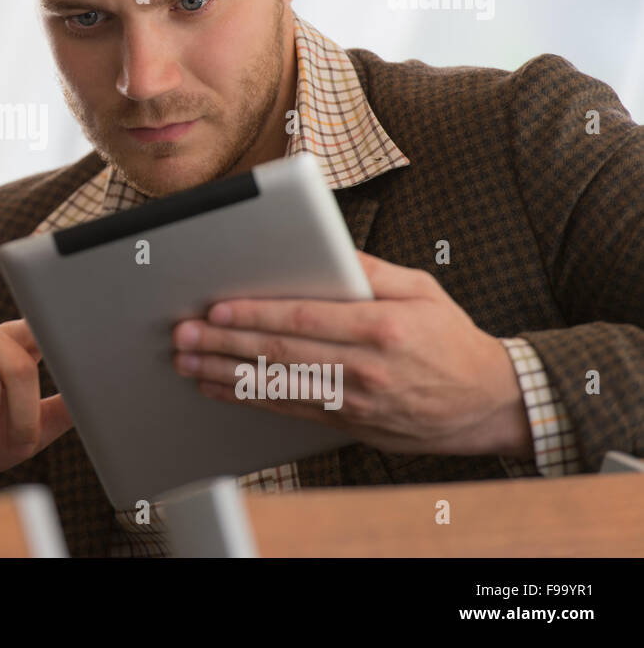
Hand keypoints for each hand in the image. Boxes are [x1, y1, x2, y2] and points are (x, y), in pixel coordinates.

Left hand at [170, 251, 533, 457]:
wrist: (489, 403)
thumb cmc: (452, 339)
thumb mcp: (422, 288)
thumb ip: (369, 270)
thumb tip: (325, 250)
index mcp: (384, 326)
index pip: (306, 318)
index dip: (257, 315)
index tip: (218, 308)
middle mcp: (367, 367)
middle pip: (281, 353)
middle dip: (225, 344)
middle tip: (184, 335)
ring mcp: (357, 401)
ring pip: (278, 386)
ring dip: (226, 374)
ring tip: (187, 362)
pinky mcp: (350, 423)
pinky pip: (289, 411)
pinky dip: (249, 399)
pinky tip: (219, 388)